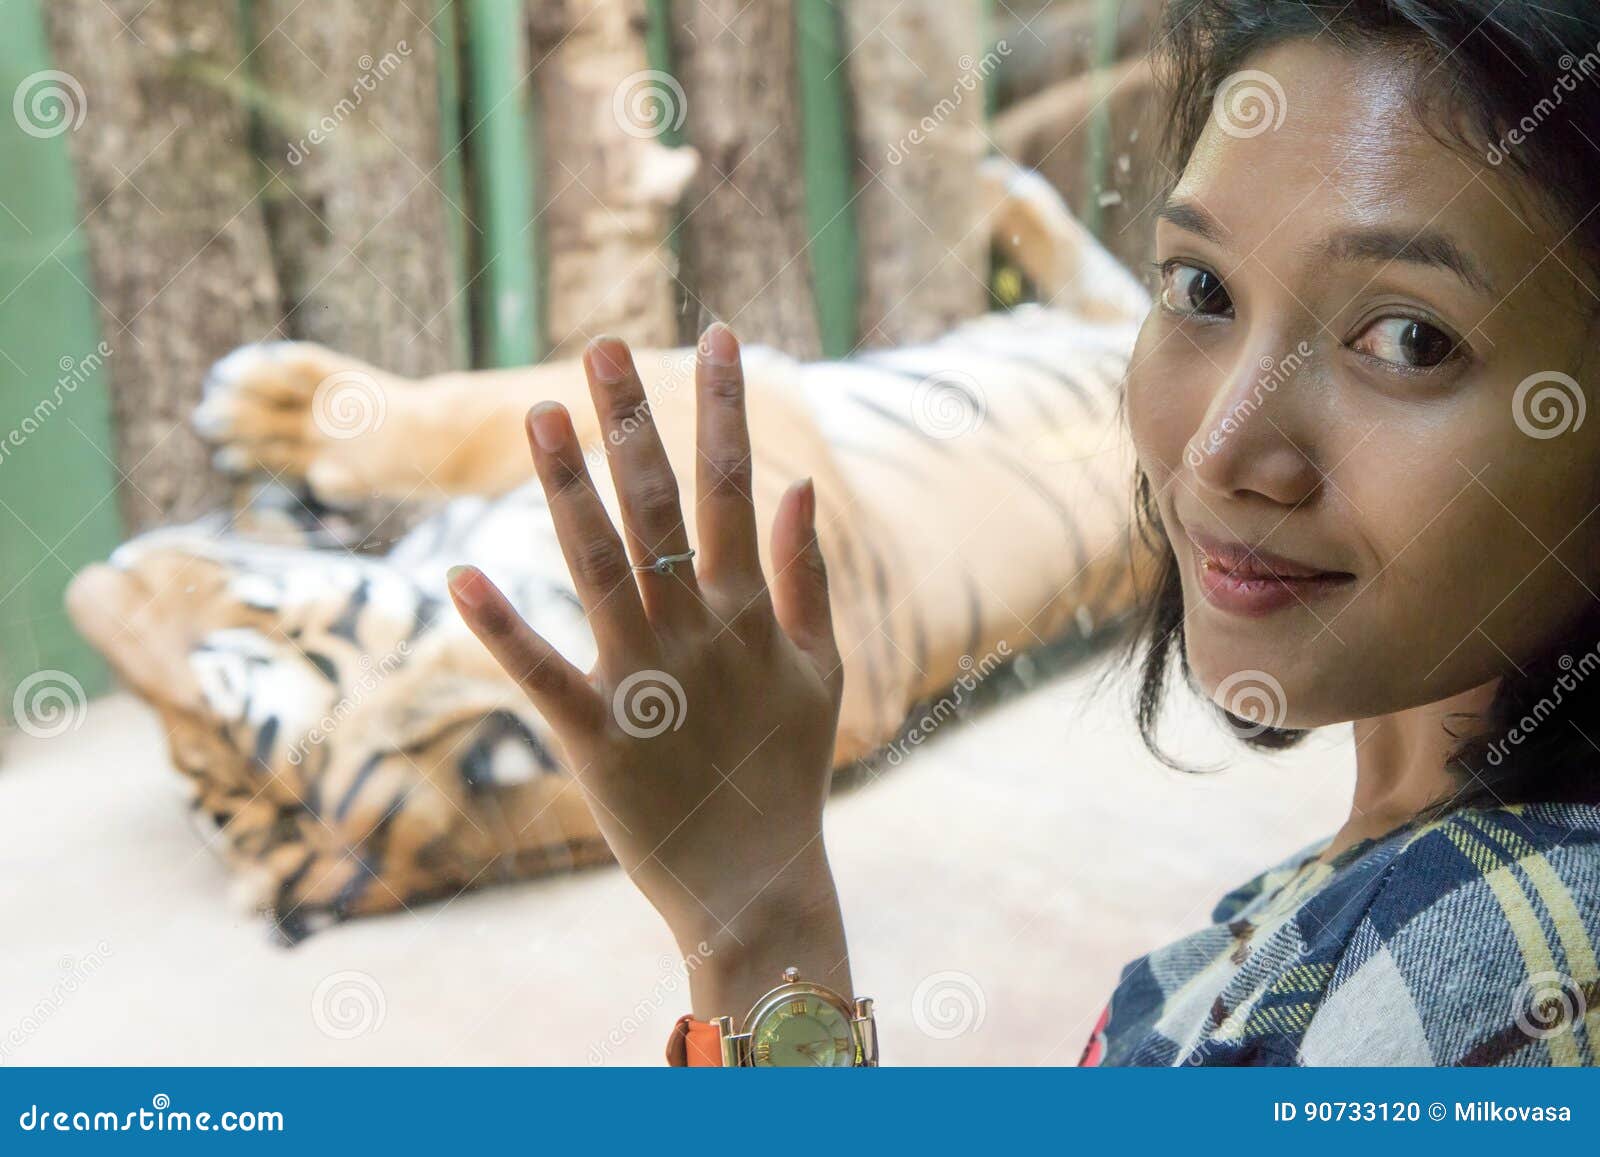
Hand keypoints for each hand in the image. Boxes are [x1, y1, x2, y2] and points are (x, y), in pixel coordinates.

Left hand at [447, 324, 850, 1014]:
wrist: (756, 883)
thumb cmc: (784, 773)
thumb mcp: (821, 671)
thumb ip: (805, 578)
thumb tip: (798, 486)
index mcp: (747, 612)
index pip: (733, 487)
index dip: (723, 408)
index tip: (716, 335)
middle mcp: (696, 632)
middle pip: (660, 507)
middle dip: (634, 421)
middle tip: (602, 346)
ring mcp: (645, 681)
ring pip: (600, 566)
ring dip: (571, 488)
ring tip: (540, 412)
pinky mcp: (595, 737)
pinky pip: (542, 674)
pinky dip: (502, 629)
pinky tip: (461, 576)